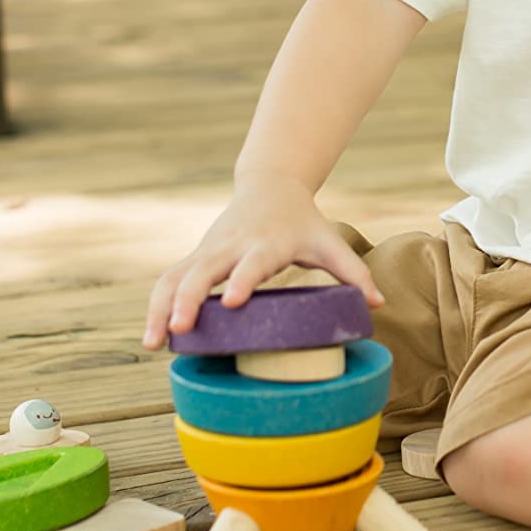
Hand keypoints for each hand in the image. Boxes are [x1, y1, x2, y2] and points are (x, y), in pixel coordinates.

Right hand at [142, 177, 383, 349]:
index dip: (241, 280)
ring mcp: (207, 252)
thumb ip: (353, 272)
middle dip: (188, 301)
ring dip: (160, 309)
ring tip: (151, 344)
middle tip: (179, 330)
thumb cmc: (302, 222)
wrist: (269, 186)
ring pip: (174, 278)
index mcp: (264, 243)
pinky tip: (152, 336)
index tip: (233, 301)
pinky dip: (157, 306)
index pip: (251, 262)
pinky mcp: (195, 258)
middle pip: (201, 272)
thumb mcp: (328, 241)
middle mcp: (230, 246)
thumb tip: (378, 303)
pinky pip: (168, 281)